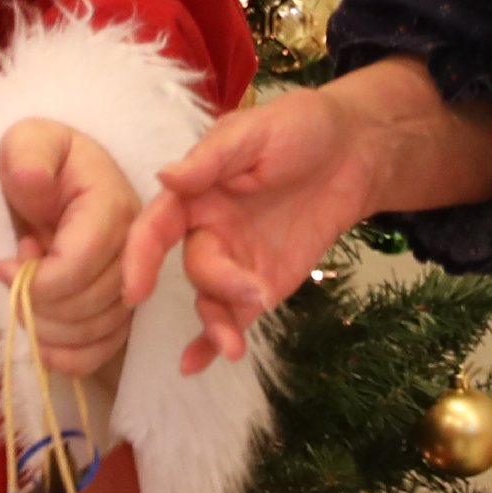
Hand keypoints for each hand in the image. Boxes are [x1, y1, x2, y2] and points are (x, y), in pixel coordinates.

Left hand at [0, 120, 143, 382]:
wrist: (55, 175)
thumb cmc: (38, 159)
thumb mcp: (26, 142)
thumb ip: (28, 156)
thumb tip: (31, 180)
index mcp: (111, 205)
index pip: (81, 262)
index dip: (38, 279)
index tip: (2, 268)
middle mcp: (134, 245)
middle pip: (91, 302)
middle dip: (39, 305)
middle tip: (10, 281)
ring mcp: (133, 277)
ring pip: (98, 329)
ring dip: (50, 330)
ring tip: (23, 300)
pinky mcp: (122, 304)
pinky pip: (108, 346)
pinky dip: (74, 357)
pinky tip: (44, 347)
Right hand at [129, 84, 382, 375]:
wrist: (356, 150)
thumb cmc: (300, 128)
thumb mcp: (255, 131)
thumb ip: (212, 158)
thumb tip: (165, 177)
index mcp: (196, 191)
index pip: (156, 225)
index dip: (139, 256)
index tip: (135, 289)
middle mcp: (208, 228)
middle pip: (194, 265)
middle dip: (217, 284)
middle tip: (255, 290)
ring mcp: (237, 259)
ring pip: (211, 297)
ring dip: (216, 324)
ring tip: (234, 347)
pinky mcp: (265, 282)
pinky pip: (235, 315)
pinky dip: (215, 340)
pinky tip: (200, 364)